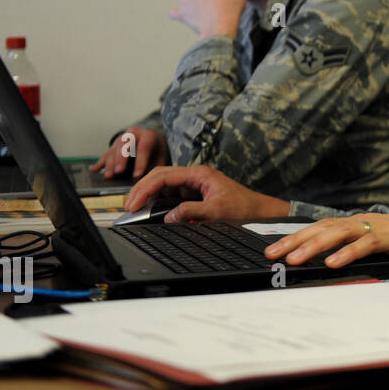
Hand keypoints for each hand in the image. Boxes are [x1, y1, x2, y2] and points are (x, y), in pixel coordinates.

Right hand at [92, 127, 166, 177]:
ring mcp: (121, 139)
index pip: (144, 148)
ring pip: (113, 149)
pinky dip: (100, 163)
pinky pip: (105, 154)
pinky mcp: (113, 147)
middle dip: (121, 159)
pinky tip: (94, 170)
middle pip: (125, 144)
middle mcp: (133, 134)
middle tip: (119, 172)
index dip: (140, 162)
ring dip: (110, 163)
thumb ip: (155, 167)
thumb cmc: (156, 151)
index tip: (137, 175)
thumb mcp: (161, 157)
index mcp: (148, 136)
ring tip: (109, 176)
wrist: (151, 139)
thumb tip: (150, 182)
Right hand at [124, 164, 289, 223]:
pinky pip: (171, 193)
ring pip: (164, 184)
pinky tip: (150, 209)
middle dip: (141, 190)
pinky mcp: (195, 193)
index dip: (145, 189)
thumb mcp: (217, 212)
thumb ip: (192, 212)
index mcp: (199, 173)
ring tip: (135, 209)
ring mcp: (194, 183)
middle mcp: (195, 175)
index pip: (164, 175)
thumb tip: (169, 216)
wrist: (260, 211)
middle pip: (160, 177)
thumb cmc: (244, 208)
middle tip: (129, 207)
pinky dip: (158, 200)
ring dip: (148, 194)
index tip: (134, 204)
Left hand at [265, 213, 388, 285]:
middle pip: (328, 227)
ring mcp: (388, 228)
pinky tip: (334, 263)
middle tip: (273, 255)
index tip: (273, 251)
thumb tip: (326, 273)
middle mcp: (373, 223)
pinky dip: (351, 252)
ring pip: (345, 231)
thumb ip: (359, 261)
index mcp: (365, 227)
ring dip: (317, 245)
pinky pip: (372, 243)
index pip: (324, 229)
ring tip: (296, 260)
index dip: (298, 238)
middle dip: (298, 240)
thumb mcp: (383, 259)